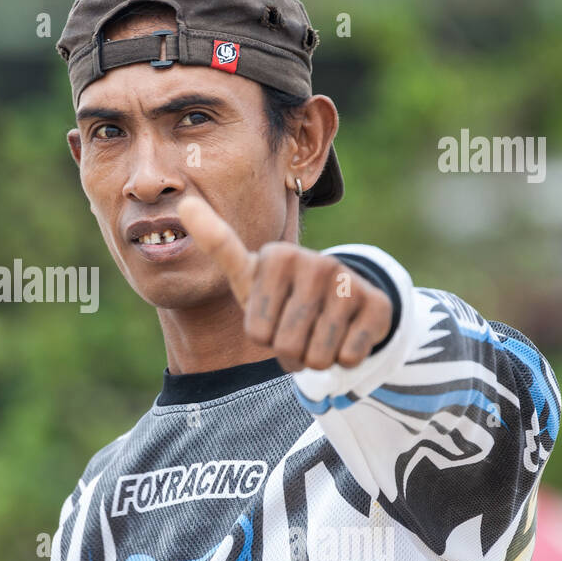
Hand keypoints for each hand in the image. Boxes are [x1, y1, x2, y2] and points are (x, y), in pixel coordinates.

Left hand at [178, 196, 392, 372]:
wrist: (341, 301)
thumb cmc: (281, 294)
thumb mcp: (248, 276)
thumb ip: (217, 243)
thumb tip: (185, 202)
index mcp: (275, 257)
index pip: (257, 330)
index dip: (261, 334)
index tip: (266, 314)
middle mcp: (314, 263)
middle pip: (284, 345)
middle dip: (288, 351)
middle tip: (295, 329)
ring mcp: (347, 282)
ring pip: (317, 355)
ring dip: (314, 358)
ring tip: (317, 333)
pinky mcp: (376, 304)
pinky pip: (347, 356)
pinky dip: (343, 358)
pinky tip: (345, 335)